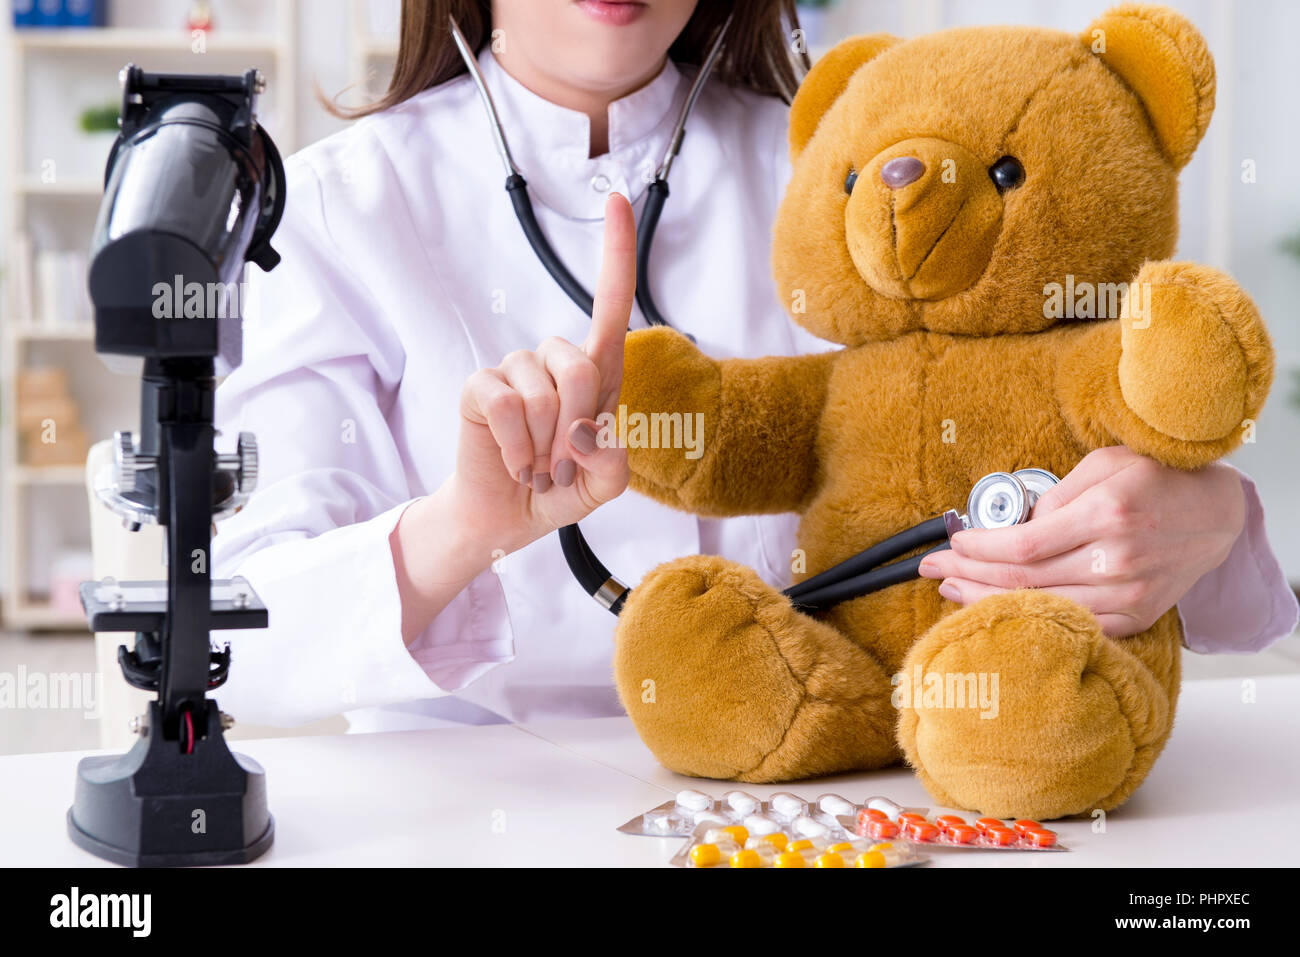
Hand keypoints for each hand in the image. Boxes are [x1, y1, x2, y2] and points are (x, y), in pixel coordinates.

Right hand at [391, 194, 633, 642]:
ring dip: (545, 446)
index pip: (610, 306)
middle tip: (563, 463)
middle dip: (578, 427)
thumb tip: (595, 439)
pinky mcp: (481, 386)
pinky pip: (506, 404)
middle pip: (584, 368)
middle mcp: (555, 361)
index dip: (616, 255)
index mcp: (596, 374)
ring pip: (543, 394)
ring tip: (537, 465)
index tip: (617, 198)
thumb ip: (615, 469)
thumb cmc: (558, 489)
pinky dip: (517, 446)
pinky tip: (515, 461)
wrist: (507, 516)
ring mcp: (515, 369)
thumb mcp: (601, 487)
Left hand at [918, 447, 1245, 636]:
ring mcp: (1128, 594)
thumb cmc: (1156, 480)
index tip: (950, 543)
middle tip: (933, 568)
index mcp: (1108, 514)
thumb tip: (1012, 525)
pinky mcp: (1135, 615)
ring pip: (1042, 606)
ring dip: (988, 599)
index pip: (1024, 544)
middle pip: (1025, 579)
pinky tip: (998, 608)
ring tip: (952, 588)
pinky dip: (1030, 619)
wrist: (1216, 515)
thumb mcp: (1104, 464)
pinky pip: (1071, 625)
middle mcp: (1119, 559)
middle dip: (969, 574)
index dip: (979, 549)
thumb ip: (1055, 494)